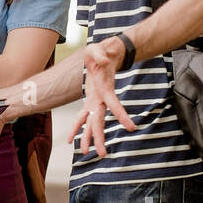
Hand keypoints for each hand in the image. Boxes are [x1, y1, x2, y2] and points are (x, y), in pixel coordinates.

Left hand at [68, 38, 136, 157]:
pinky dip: (77, 127)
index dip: (121, 114)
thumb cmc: (102, 52)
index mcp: (104, 88)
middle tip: (102, 153)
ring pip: (92, 122)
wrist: (106, 56)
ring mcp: (96, 101)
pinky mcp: (90, 101)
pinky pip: (82, 117)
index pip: (113, 103)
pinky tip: (71, 139)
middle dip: (99, 136)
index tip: (131, 127)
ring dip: (88, 137)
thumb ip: (100, 53)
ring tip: (85, 152)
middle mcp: (101, 98)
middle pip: (100, 120)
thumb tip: (103, 60)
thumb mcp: (98, 48)